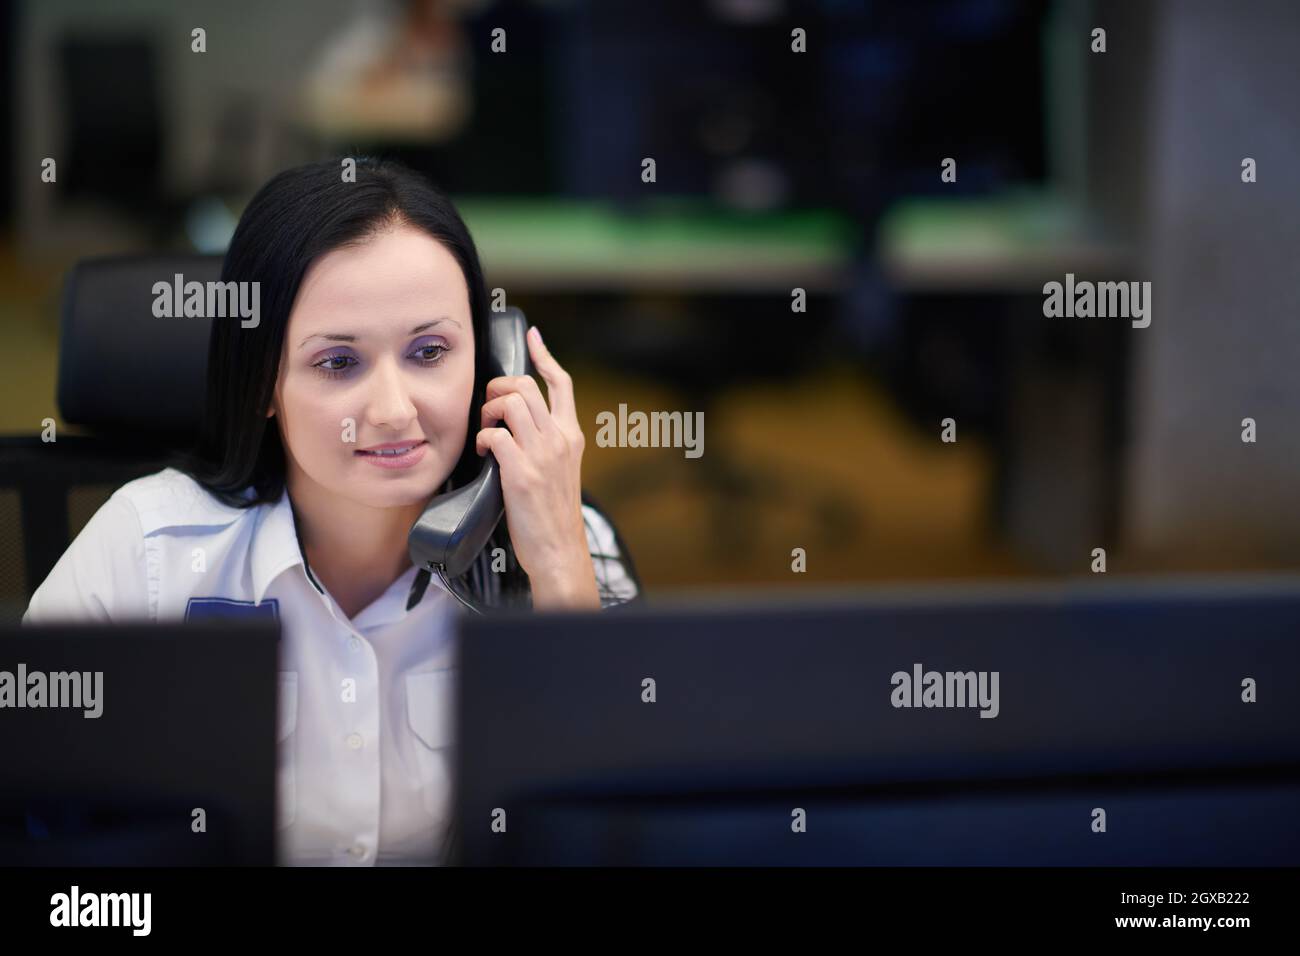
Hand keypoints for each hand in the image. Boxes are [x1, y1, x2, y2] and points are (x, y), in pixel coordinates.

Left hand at [475, 326, 599, 609]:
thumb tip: (517, 425)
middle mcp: (560, 438)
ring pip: (510, 402)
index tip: (533, 336)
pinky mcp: (522, 473)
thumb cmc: (553, 515)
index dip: (544, 355)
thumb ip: (547, 444)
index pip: (561, 383)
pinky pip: (494, 434)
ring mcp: (542, 454)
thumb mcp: (561, 471)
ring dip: (487, 411)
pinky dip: (481, 438)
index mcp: (571, 435)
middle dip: (497, 387)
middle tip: (488, 408)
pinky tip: (482, 453)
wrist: (559, 551)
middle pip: (526, 385)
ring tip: (483, 430)